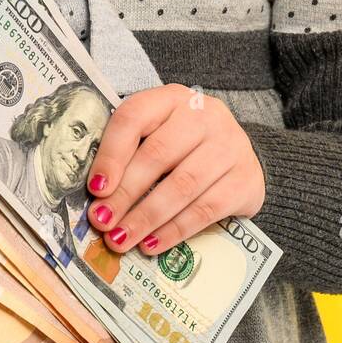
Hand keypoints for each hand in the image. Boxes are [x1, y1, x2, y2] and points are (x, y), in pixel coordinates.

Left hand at [82, 84, 265, 256]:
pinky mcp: (245, 179)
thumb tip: (97, 195)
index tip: (96, 189)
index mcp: (172, 98)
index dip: (112, 154)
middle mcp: (204, 116)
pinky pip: (206, 209)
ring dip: (146, 217)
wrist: (238, 155)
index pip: (135, 116)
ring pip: (182, 185)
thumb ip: (129, 153)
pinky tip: (153, 244)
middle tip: (103, 222)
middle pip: (158, 154)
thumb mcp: (158, 133)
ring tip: (121, 239)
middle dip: (125, 193)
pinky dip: (175, 230)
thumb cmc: (185, 145)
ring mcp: (230, 146)